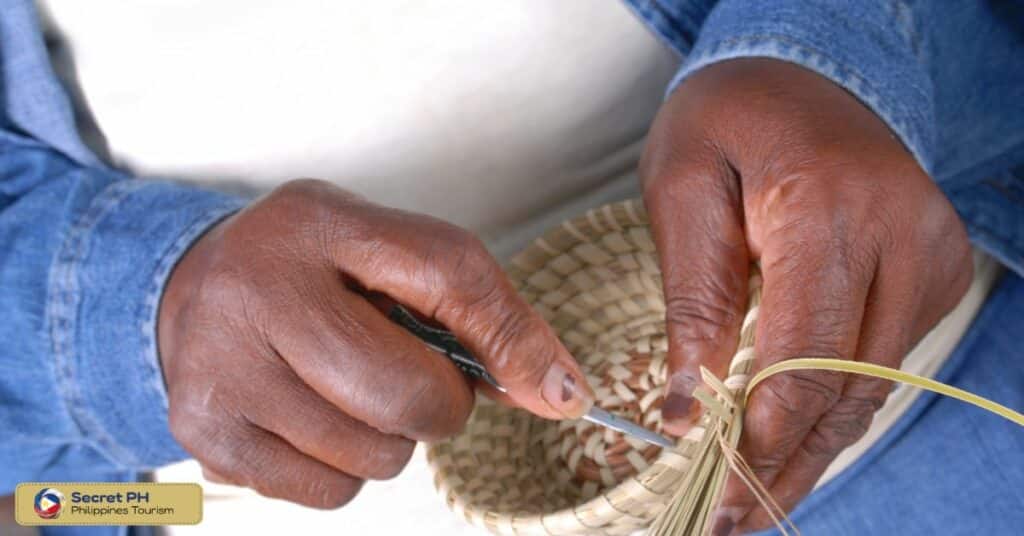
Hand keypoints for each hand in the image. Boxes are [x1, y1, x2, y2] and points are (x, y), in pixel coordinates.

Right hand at [157, 179, 593, 507]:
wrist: (193, 293)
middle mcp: (258, 288)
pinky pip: (328, 494)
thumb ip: (477, 311)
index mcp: (320, 223)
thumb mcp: (388, 255)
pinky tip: (314, 422)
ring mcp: (220, 366)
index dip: (515, 341)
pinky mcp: (205, 433)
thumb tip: (561, 394)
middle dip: (438, 406)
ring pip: (373, 456)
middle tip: (414, 380)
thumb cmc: (314, 273)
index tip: (558, 392)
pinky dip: (344, 472)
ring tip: (349, 392)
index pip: (449, 276)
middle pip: (407, 394)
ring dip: (389, 441)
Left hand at [641, 59, 970, 532]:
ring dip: (814, 450)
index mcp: (827, 205)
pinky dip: (838, 408)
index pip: (805, 354)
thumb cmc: (726, 122)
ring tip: (758, 507)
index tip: (721, 495)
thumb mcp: (683, 190)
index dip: (763, 436)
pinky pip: (883, 361)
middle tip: (733, 524)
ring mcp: (932, 253)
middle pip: (846, 385)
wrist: (805, 75)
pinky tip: (795, 448)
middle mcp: (901, 234)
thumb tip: (691, 407)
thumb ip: (693, 298)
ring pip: (872, 385)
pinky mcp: (936, 269)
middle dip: (787, 465)